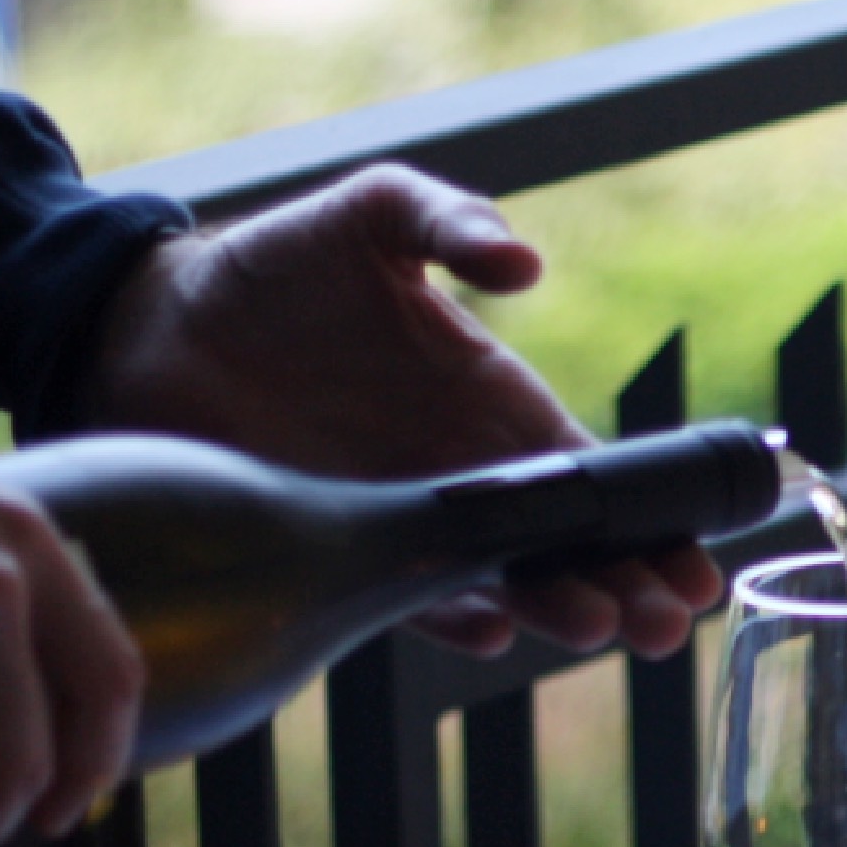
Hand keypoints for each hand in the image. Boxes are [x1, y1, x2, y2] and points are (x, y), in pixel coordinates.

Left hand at [76, 164, 717, 658]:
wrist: (150, 324)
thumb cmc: (272, 262)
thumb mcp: (369, 213)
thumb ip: (447, 221)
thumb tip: (523, 266)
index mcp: (493, 399)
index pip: (595, 470)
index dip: (652, 516)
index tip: (696, 556)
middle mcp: (466, 468)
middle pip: (572, 543)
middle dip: (630, 583)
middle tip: (666, 617)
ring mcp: (407, 516)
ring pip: (508, 581)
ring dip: (561, 610)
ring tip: (598, 627)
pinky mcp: (341, 548)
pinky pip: (412, 601)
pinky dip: (455, 621)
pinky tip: (494, 633)